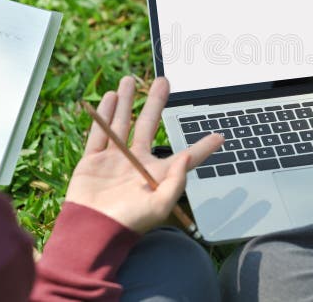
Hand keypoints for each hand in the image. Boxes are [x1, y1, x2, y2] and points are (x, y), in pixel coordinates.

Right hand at [66, 76, 223, 232]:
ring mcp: (115, 160)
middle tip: (163, 81)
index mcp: (158, 174)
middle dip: (155, 102)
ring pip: (122, 123)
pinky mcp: (93, 161)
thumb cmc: (129, 223)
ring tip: (129, 80)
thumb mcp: (160, 206)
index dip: (203, 147)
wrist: (92, 232)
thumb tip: (187, 157)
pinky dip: (103, 115)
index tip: (220, 136)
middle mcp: (137, 163)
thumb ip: (176, 181)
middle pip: (149, 125)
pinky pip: (100, 133)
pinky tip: (109, 98)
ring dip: (126, 101)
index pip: (186, 156)